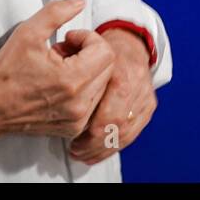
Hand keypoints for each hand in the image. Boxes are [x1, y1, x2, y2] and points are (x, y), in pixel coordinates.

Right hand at [0, 0, 114, 139]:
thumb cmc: (6, 72)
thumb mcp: (28, 32)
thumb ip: (57, 11)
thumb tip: (80, 1)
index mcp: (72, 80)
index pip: (105, 51)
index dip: (87, 37)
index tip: (67, 38)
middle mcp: (80, 103)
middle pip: (107, 67)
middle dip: (89, 52)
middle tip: (63, 51)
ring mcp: (78, 119)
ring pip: (102, 84)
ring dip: (87, 70)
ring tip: (60, 67)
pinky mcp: (73, 128)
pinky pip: (93, 101)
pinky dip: (83, 89)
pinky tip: (61, 84)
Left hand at [68, 29, 156, 165]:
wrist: (132, 45)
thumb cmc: (106, 49)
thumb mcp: (86, 52)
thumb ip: (71, 65)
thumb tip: (52, 81)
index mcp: (119, 76)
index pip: (108, 114)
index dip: (89, 132)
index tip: (71, 138)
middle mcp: (135, 87)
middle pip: (116, 127)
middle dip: (94, 144)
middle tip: (75, 150)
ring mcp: (144, 98)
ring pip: (125, 134)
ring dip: (102, 149)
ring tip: (83, 154)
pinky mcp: (148, 107)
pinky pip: (133, 134)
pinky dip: (114, 147)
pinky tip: (98, 153)